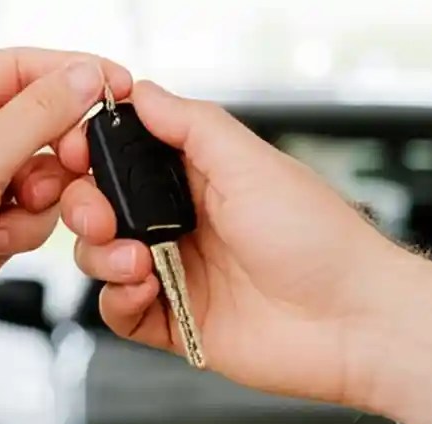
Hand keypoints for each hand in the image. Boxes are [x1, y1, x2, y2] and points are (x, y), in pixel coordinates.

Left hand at [0, 48, 131, 384]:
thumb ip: (38, 115)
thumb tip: (85, 75)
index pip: (24, 66)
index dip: (75, 75)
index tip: (121, 89)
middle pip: (44, 121)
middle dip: (60, 151)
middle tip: (70, 166)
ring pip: (49, 172)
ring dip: (40, 200)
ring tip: (5, 219)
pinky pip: (38, 214)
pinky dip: (27, 231)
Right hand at [61, 82, 431, 423]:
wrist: (353, 323)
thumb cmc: (321, 242)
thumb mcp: (252, 163)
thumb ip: (190, 125)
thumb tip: (141, 92)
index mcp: (202, 178)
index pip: (126, 158)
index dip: (93, 156)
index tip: (78, 155)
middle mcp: (185, 224)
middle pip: (102, 209)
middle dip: (86, 209)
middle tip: (100, 217)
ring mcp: (180, 274)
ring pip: (103, 259)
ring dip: (103, 257)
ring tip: (137, 263)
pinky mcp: (178, 323)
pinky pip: (121, 312)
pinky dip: (119, 302)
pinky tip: (144, 291)